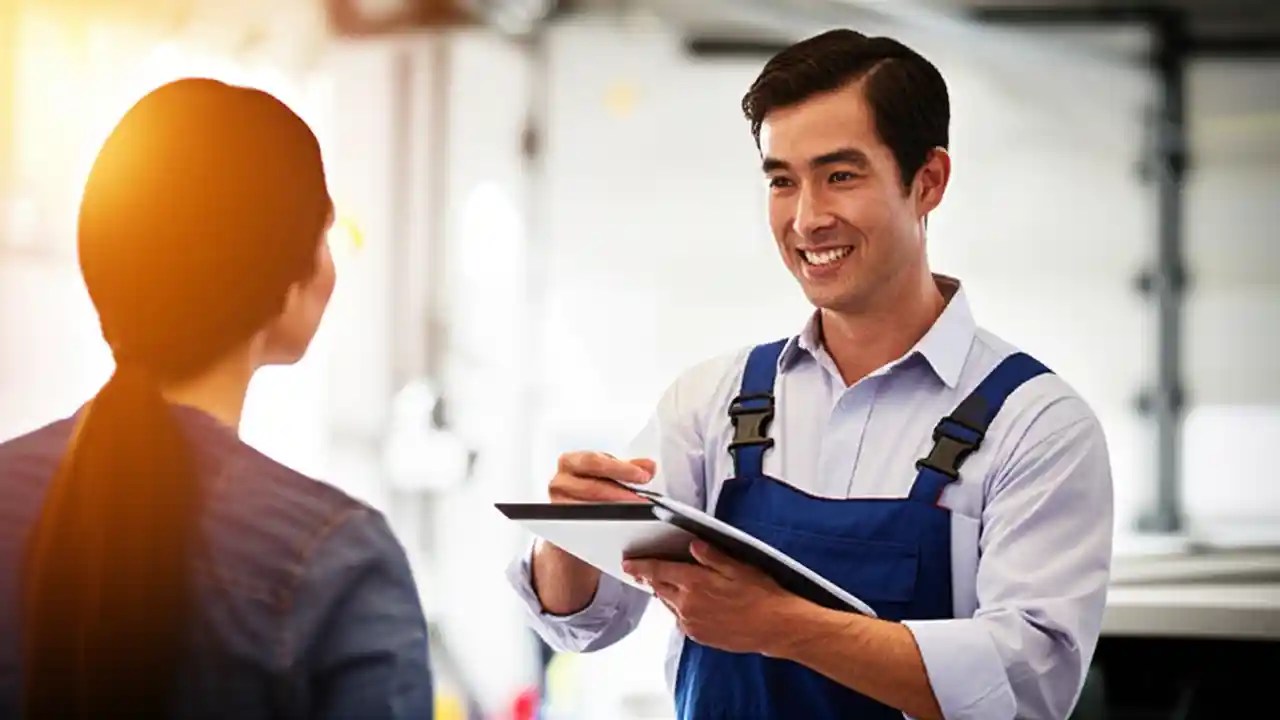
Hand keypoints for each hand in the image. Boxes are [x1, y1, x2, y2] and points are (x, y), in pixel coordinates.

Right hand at [531, 451, 655, 613]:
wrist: (573, 523)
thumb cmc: (591, 493)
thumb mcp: (608, 476)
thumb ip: (629, 469)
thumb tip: (649, 466)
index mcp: (571, 462)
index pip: (595, 461)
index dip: (621, 469)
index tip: (644, 476)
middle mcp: (559, 482)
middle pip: (592, 488)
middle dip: (621, 495)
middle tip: (645, 502)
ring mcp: (558, 507)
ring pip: (587, 510)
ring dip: (615, 513)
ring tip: (639, 516)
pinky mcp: (562, 528)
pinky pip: (583, 529)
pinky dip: (604, 528)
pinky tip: (623, 529)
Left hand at [623, 540, 800, 655]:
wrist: (775, 627)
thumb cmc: (761, 594)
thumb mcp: (739, 566)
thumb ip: (712, 556)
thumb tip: (693, 546)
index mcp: (695, 583)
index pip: (658, 570)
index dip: (640, 565)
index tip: (627, 563)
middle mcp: (687, 605)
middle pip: (659, 587)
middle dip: (650, 577)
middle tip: (643, 570)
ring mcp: (692, 623)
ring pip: (669, 604)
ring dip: (666, 592)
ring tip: (668, 583)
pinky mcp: (699, 636)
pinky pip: (681, 619)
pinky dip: (680, 608)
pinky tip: (690, 602)